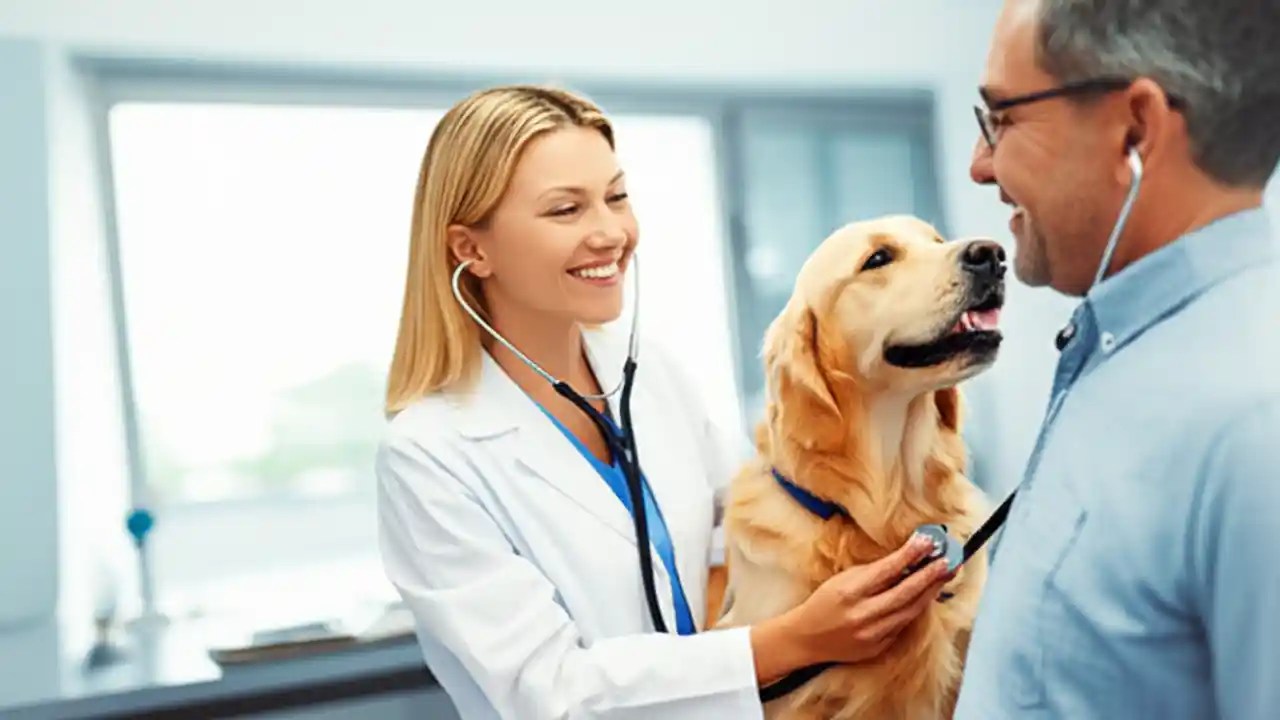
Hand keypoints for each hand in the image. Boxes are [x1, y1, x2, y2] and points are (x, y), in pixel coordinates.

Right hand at [750, 534, 951, 683]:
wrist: (807, 638)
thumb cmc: (824, 602)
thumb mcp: (842, 580)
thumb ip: (872, 573)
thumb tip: (905, 559)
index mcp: (850, 592)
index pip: (887, 571)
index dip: (910, 555)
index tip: (928, 541)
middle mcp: (862, 615)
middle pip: (905, 593)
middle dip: (930, 575)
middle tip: (949, 559)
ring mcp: (872, 634)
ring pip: (910, 611)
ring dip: (930, 592)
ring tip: (945, 575)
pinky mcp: (878, 648)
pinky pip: (903, 625)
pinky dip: (915, 609)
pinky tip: (926, 596)